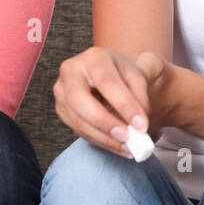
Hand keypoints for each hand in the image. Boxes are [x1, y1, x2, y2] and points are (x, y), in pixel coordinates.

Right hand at [52, 46, 166, 155]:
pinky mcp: (62, 110)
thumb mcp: (138, 76)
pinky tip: (118, 146)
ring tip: (128, 147)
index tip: (141, 125)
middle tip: (127, 138)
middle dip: (105, 122)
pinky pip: (78, 130)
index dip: (124, 105)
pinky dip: (100, 141)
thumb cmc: (124, 74)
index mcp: (93, 57)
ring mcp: (62, 91)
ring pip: (77, 119)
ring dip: (104, 138)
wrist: (110, 75)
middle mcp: (71, 72)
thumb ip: (140, 96)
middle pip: (80, 99)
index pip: (107, 82)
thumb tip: (138, 124)